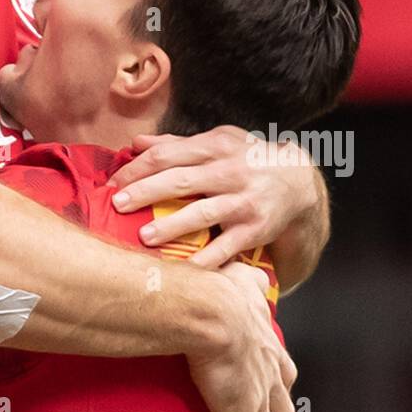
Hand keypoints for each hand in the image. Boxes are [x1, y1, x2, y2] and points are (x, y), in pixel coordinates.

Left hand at [108, 127, 317, 269]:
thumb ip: (176, 144)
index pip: (168, 155)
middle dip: (145, 193)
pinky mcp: (255, 229)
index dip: (137, 169)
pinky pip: (228, 246)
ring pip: (203, 213)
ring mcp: (243, 201)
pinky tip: (185, 269)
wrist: (298, 182)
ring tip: (144, 237)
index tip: (112, 183)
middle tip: (117, 205)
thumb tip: (136, 143)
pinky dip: (207, 259)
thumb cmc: (247, 159)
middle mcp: (229, 172)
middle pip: (180, 181)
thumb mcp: (218, 141)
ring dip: (172, 226)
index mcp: (214, 147)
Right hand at [186, 267, 296, 411]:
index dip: (279, 389)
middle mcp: (268, 375)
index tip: (276, 398)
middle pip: (281, 411)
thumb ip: (251, 280)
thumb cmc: (220, 291)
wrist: (211, 311)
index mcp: (268, 346)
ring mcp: (257, 397)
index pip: (282, 374)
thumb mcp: (242, 280)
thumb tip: (258, 274)